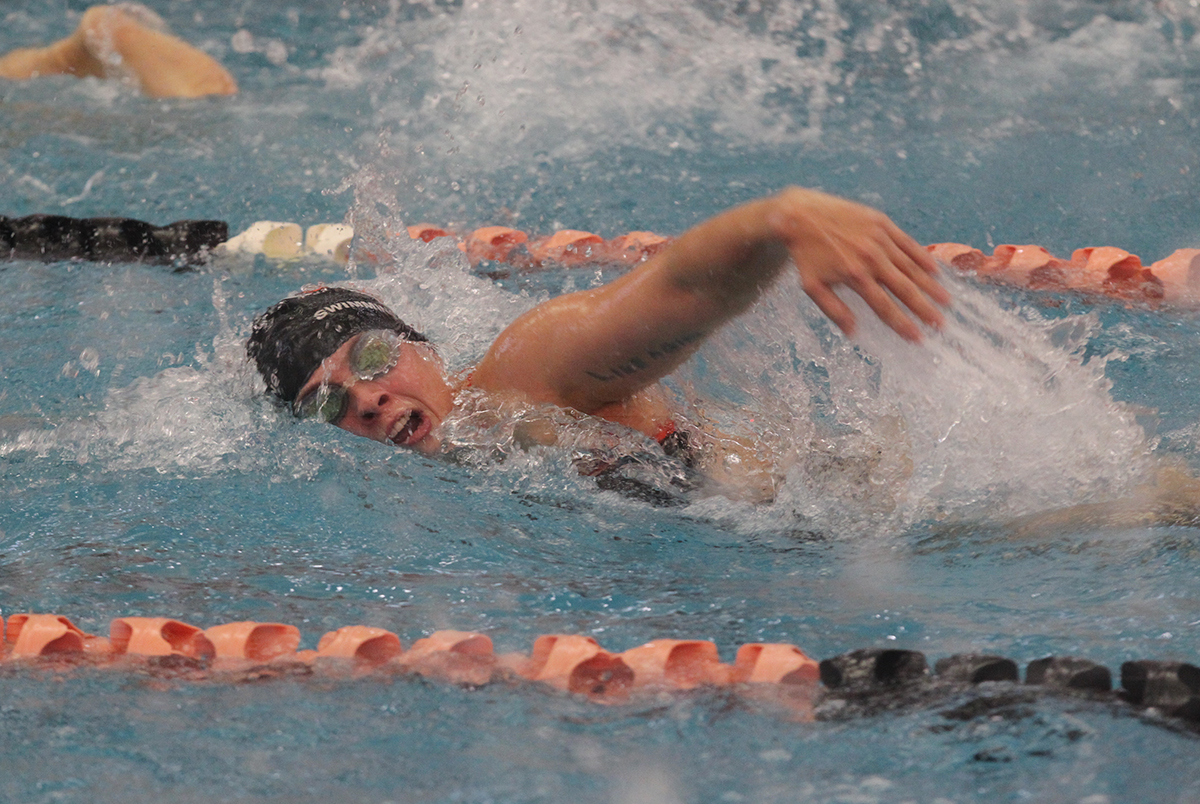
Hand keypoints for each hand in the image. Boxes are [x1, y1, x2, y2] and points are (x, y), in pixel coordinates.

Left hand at [765, 187, 949, 341]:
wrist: (800, 215)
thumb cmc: (806, 255)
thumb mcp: (812, 287)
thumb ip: (834, 310)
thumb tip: (853, 333)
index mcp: (855, 276)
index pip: (885, 306)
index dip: (902, 324)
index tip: (918, 338)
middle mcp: (871, 258)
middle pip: (904, 289)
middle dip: (924, 309)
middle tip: (941, 325)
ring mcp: (879, 238)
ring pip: (911, 266)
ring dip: (930, 285)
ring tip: (946, 301)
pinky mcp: (882, 223)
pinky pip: (908, 243)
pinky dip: (923, 257)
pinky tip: (935, 271)